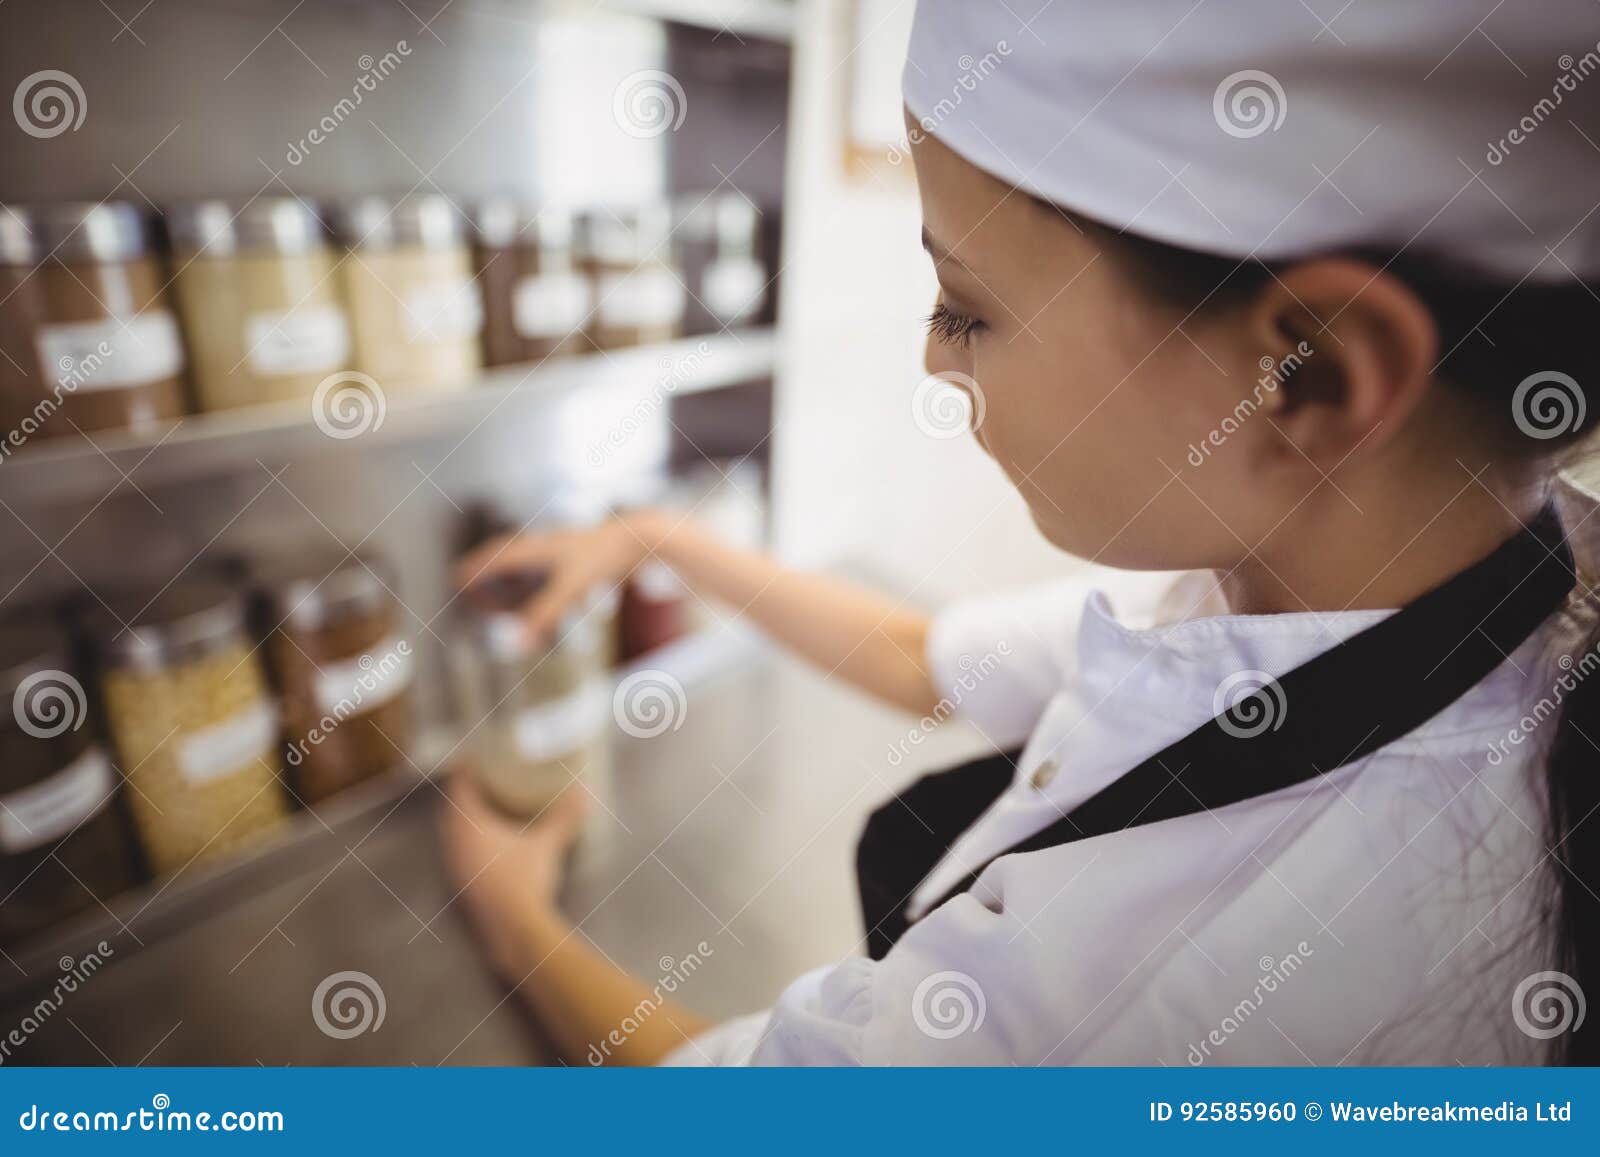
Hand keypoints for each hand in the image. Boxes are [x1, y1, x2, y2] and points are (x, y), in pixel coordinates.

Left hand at [440, 769, 588, 980]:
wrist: (513, 928)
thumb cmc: (526, 878)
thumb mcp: (547, 845)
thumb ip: (563, 818)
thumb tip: (583, 793)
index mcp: (470, 827)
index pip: (459, 790)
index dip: (464, 772)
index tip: (471, 759)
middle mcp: (454, 845)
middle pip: (450, 812)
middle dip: (462, 796)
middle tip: (478, 783)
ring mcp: (454, 868)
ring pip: (451, 836)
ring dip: (461, 822)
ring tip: (481, 813)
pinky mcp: (460, 887)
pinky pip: (456, 855)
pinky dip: (465, 844)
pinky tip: (484, 849)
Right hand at [453, 511, 669, 644]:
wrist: (642, 536)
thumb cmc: (605, 557)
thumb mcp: (570, 589)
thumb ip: (543, 616)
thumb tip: (516, 645)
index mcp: (539, 547)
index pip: (499, 557)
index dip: (478, 568)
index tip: (458, 575)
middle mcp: (550, 542)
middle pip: (511, 550)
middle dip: (490, 563)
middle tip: (472, 573)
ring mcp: (568, 544)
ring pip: (533, 553)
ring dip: (515, 564)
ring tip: (504, 573)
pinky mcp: (585, 551)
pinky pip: (554, 558)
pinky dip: (542, 569)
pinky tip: (551, 573)